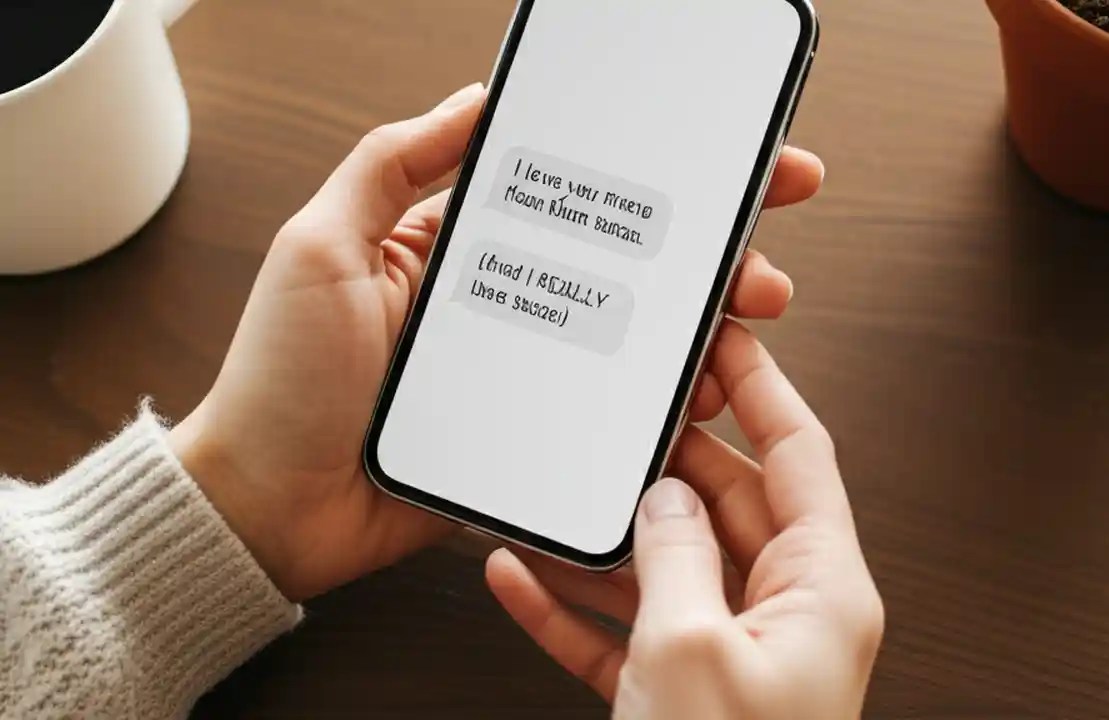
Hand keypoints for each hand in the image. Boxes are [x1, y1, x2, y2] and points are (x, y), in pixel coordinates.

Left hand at [168, 83, 826, 600]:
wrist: (267, 509)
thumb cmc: (280, 381)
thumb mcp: (322, 246)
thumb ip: (393, 165)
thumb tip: (473, 100)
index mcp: (464, 252)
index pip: (578, 199)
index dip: (656, 177)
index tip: (729, 161)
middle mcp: (508, 308)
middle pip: (628, 272)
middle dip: (710, 259)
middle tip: (759, 263)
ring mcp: (527, 377)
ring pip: (635, 347)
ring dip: (702, 334)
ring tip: (741, 330)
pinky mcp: (532, 440)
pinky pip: (612, 420)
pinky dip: (663, 410)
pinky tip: (699, 400)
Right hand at [486, 322, 883, 719]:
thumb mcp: (691, 650)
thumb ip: (676, 557)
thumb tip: (663, 500)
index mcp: (823, 592)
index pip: (798, 456)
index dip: (761, 387)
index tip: (725, 338)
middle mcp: (787, 618)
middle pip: (727, 503)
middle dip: (667, 461)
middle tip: (623, 419)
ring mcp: (735, 655)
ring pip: (668, 569)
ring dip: (605, 543)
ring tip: (557, 506)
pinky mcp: (684, 697)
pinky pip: (626, 631)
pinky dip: (575, 607)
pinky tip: (527, 580)